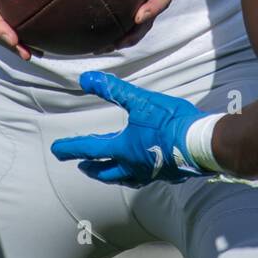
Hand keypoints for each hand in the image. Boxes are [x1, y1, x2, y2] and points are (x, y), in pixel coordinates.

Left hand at [50, 70, 208, 186]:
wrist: (201, 142)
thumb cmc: (170, 122)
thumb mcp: (140, 101)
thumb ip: (113, 90)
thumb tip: (86, 78)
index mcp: (123, 148)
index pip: (89, 149)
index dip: (71, 148)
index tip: (56, 150)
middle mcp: (132, 165)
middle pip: (105, 171)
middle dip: (91, 168)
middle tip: (81, 165)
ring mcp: (149, 172)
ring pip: (123, 178)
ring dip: (111, 174)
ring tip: (109, 171)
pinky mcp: (166, 174)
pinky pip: (143, 178)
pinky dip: (134, 174)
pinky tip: (142, 169)